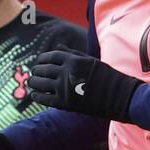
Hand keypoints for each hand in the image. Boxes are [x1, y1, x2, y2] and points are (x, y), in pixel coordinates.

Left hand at [27, 48, 141, 122]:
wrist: (118, 96)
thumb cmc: (106, 77)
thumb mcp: (90, 60)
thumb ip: (73, 54)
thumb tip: (58, 47)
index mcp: (74, 60)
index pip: (51, 56)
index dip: (42, 59)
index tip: (39, 61)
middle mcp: (67, 72)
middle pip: (43, 69)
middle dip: (36, 70)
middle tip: (32, 72)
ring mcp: (65, 88)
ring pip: (41, 83)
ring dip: (33, 82)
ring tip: (31, 82)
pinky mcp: (65, 103)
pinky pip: (45, 98)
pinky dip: (37, 96)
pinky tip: (34, 95)